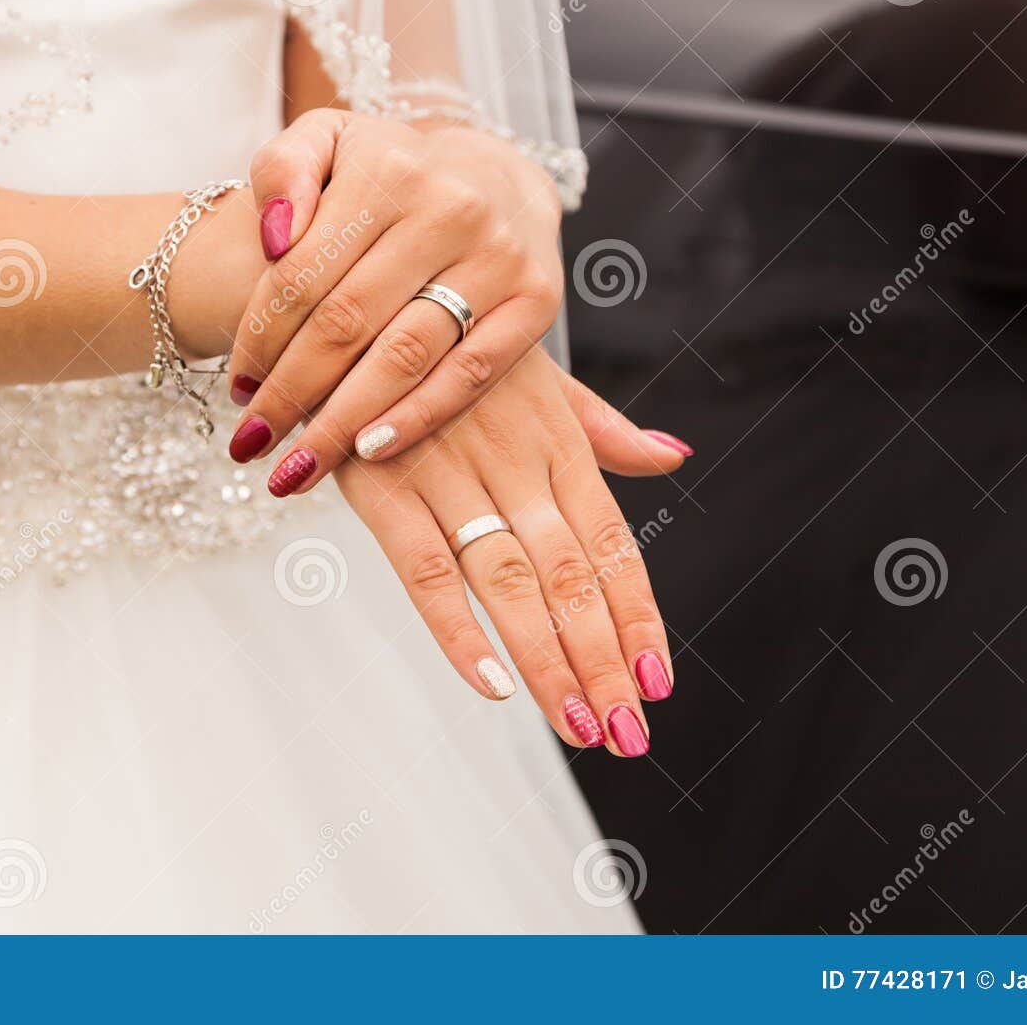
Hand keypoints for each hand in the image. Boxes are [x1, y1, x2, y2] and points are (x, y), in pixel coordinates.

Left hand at [225, 110, 564, 497]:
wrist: (500, 174)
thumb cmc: (394, 170)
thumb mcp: (328, 141)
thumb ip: (283, 170)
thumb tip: (272, 238)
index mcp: (389, 171)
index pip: (302, 272)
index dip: (260, 339)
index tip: (236, 388)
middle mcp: (449, 210)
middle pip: (348, 321)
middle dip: (291, 391)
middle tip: (252, 443)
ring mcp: (498, 258)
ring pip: (404, 356)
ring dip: (343, 421)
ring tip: (297, 466)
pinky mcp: (535, 301)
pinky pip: (468, 375)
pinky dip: (416, 418)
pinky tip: (369, 452)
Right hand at [335, 348, 692, 755]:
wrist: (351, 294)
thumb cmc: (450, 346)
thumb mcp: (536, 377)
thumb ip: (603, 430)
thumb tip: (675, 454)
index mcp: (557, 440)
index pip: (612, 544)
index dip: (638, 616)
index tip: (659, 682)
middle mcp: (514, 460)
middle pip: (570, 577)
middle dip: (603, 661)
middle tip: (627, 733)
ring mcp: (448, 472)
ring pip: (510, 581)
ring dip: (548, 661)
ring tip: (578, 725)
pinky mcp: (381, 484)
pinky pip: (424, 567)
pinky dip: (457, 628)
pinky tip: (491, 685)